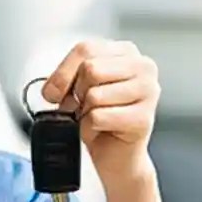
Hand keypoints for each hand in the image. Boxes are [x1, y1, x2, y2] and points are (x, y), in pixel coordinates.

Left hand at [42, 39, 160, 186]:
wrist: (115, 153)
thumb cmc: (98, 116)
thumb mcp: (78, 87)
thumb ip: (67, 78)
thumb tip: (53, 89)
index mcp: (126, 52)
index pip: (86, 49)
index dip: (63, 72)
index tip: (53, 92)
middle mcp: (143, 66)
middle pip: (91, 69)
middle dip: (76, 93)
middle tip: (80, 107)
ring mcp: (148, 92)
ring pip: (94, 94)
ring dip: (84, 112)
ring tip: (93, 117)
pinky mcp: (144, 118)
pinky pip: (98, 117)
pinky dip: (89, 127)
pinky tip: (101, 129)